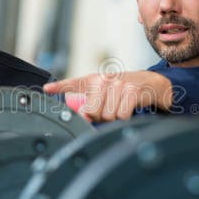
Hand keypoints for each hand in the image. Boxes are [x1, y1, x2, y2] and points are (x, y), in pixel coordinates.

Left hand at [44, 71, 173, 121]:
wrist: (152, 83)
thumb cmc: (126, 91)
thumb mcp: (108, 92)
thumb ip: (93, 102)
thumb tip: (84, 116)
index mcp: (95, 80)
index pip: (74, 83)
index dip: (59, 87)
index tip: (47, 89)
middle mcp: (105, 80)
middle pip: (92, 110)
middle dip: (99, 116)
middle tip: (109, 110)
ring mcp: (118, 85)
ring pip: (107, 115)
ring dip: (114, 118)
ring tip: (120, 108)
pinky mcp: (131, 91)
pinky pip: (121, 115)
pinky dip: (125, 118)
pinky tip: (129, 110)